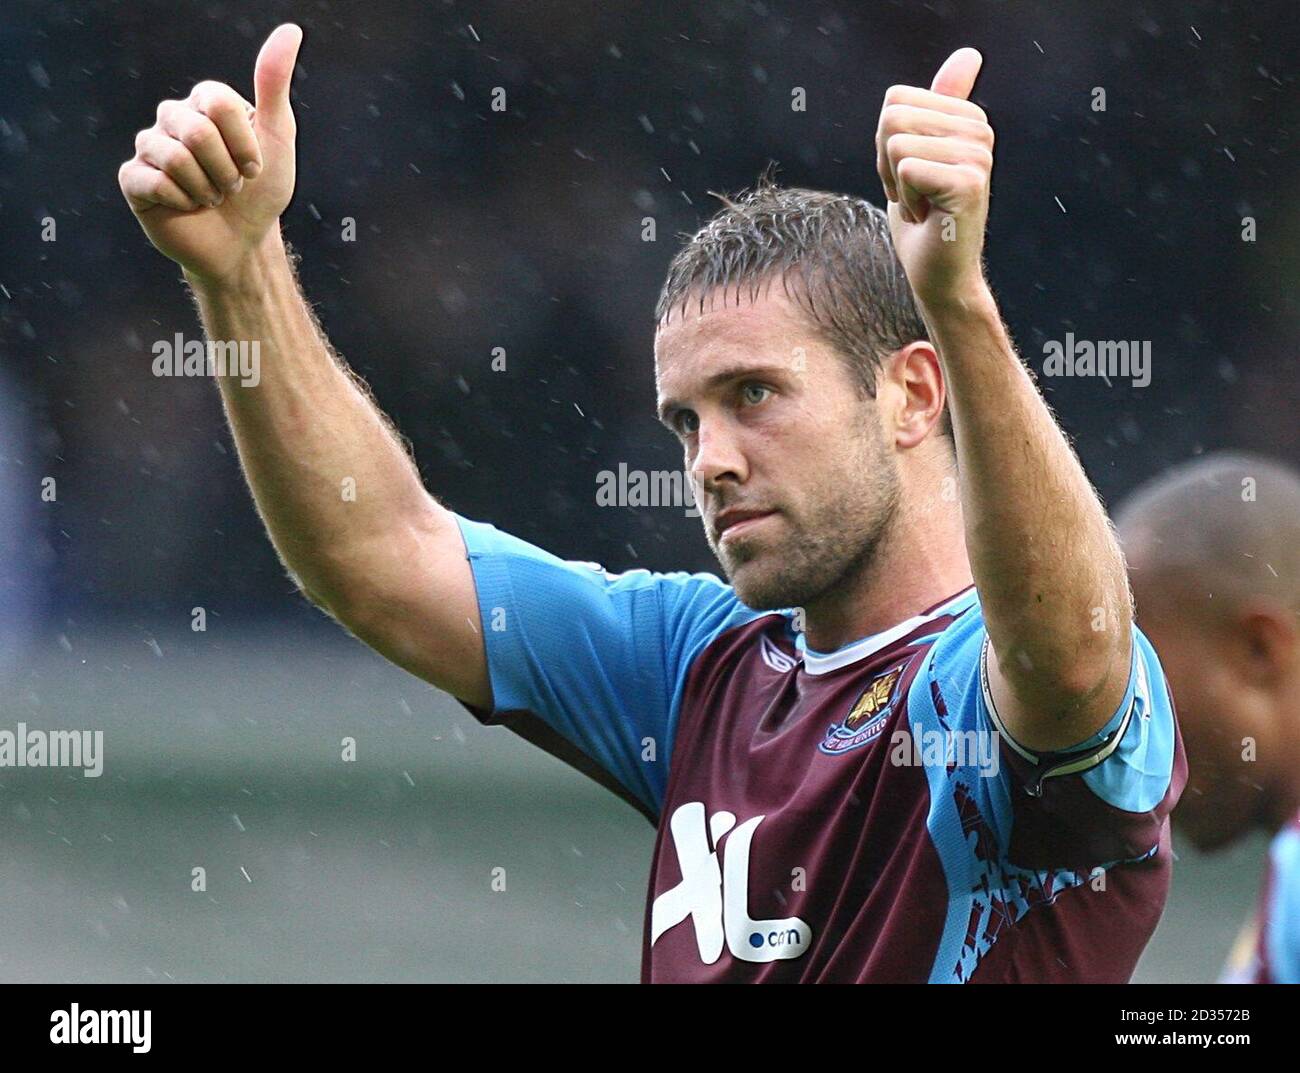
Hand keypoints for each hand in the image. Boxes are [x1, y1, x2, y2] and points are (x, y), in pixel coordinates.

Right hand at [118, 24, 302, 285]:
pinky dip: (182, 202)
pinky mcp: (134, 179)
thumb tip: (290, 30)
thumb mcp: (278, 136)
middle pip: (196, 131)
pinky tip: (187, 207)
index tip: (254, 167)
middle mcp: (173, 118)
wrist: (245, 242)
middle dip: (226, 171)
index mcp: (204, 102)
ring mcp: (150, 147)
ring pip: (175, 158)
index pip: (217, 103)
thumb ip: (274, 83)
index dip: (243, 145)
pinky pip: (153, 181)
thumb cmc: (263, 191)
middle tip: (232, 187)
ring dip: (206, 189)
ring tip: (211, 198)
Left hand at [875, 48, 992, 307]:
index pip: (896, 100)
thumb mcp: (917, 155)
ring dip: (896, 185)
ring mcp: (978, 156)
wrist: (938, 276)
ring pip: (896, 143)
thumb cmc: (923, 221)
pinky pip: (907, 169)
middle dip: (886, 163)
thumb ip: (934, 107)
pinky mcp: (969, 182)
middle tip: (912, 195)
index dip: (885, 145)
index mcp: (968, 118)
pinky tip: (928, 218)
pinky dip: (905, 200)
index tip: (909, 177)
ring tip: (922, 206)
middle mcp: (980, 130)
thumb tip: (969, 54)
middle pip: (893, 117)